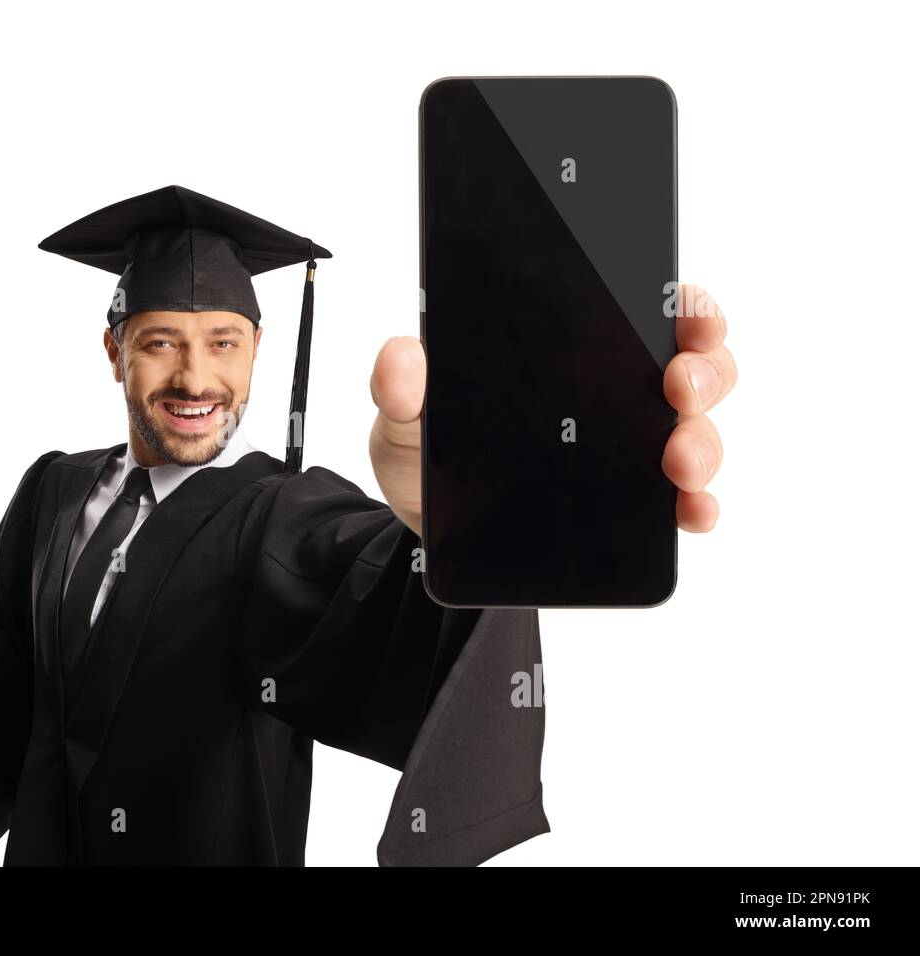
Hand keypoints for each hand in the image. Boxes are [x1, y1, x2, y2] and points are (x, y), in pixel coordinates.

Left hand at [368, 283, 734, 533]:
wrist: (428, 527)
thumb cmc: (427, 454)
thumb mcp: (403, 417)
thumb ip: (398, 385)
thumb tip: (401, 359)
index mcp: (571, 349)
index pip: (646, 308)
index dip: (685, 305)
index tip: (687, 314)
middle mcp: (613, 390)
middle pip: (690, 365)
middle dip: (704, 372)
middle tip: (681, 388)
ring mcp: (625, 448)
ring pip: (694, 430)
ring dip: (703, 442)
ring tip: (679, 464)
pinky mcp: (627, 504)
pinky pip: (679, 500)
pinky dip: (695, 505)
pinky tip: (690, 511)